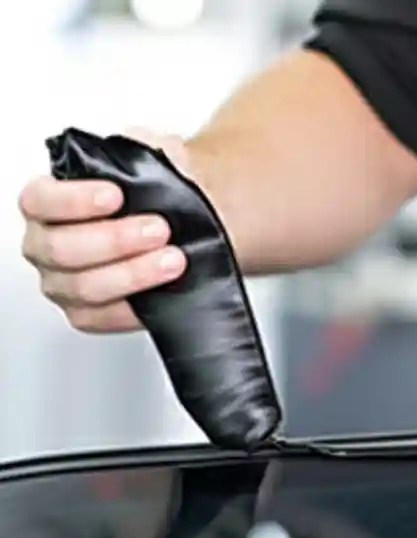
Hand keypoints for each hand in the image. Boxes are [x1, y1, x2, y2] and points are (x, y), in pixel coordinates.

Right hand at [19, 128, 191, 333]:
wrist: (183, 228)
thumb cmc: (153, 197)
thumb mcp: (153, 161)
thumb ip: (147, 149)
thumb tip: (152, 146)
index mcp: (47, 204)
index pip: (39, 200)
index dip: (73, 200)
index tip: (115, 195)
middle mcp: (45, 244)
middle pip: (62, 249)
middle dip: (115, 240)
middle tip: (158, 229)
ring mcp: (63, 282)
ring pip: (84, 287)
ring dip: (133, 273)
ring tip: (172, 259)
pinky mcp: (87, 313)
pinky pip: (101, 318)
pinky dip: (134, 308)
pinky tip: (160, 291)